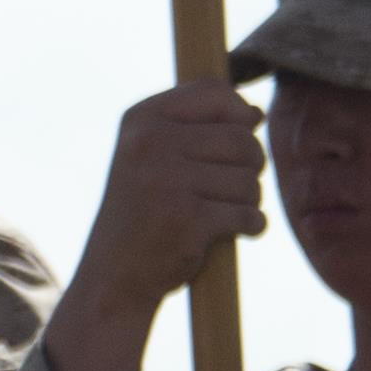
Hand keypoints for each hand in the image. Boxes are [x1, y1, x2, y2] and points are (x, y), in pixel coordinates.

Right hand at [47, 83, 267, 370]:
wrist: (114, 277)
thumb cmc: (142, 214)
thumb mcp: (152, 157)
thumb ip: (197, 129)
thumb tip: (256, 113)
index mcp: (141, 119)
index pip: (214, 92)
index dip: (238, 114)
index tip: (231, 142)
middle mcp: (151, 143)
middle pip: (243, 138)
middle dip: (250, 165)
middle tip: (228, 188)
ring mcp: (168, 181)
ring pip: (250, 179)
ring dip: (248, 200)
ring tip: (222, 213)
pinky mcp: (189, 220)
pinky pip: (249, 214)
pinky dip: (250, 226)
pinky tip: (230, 232)